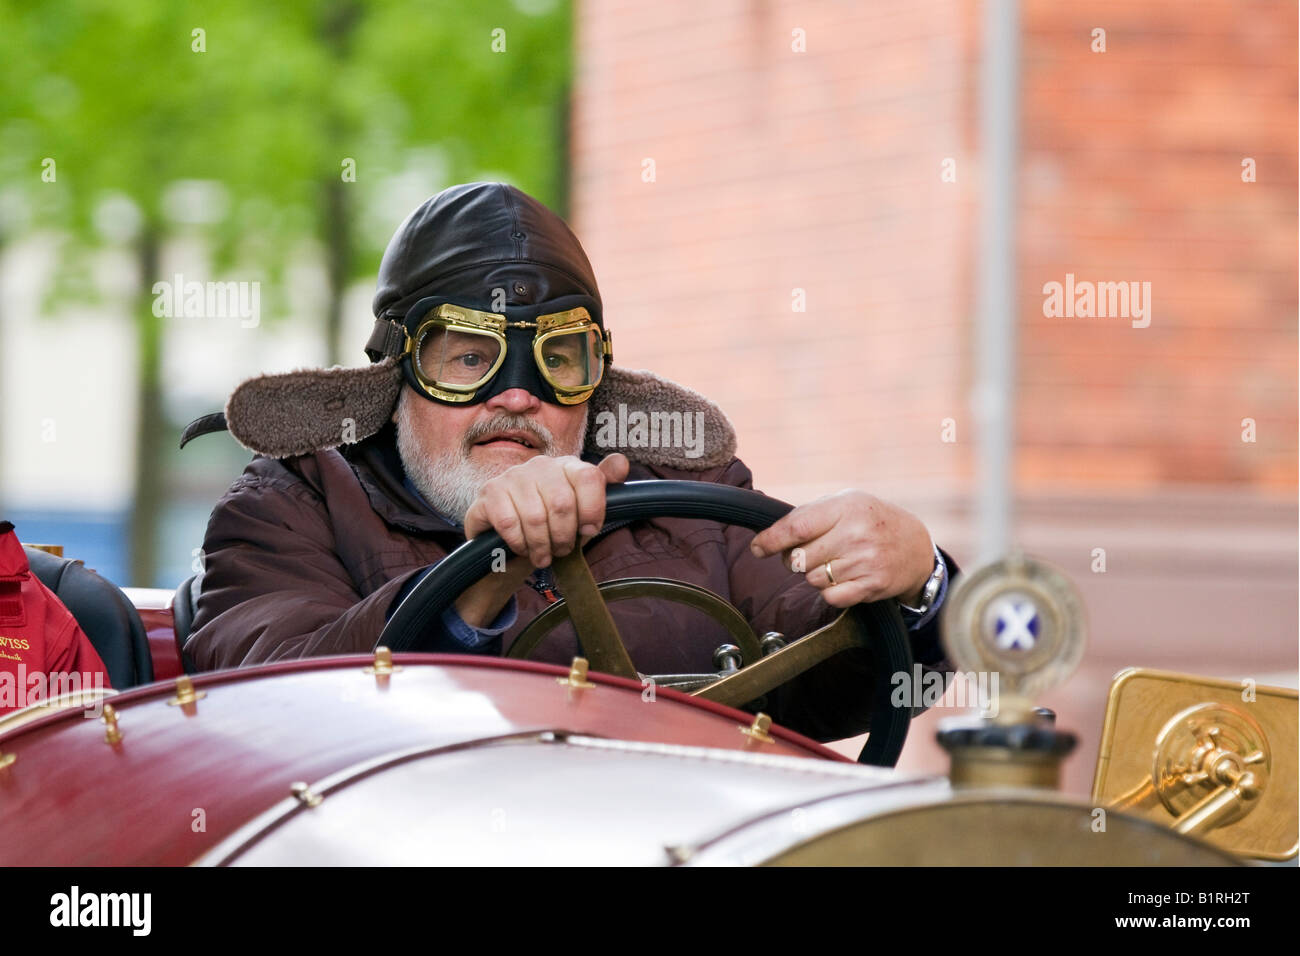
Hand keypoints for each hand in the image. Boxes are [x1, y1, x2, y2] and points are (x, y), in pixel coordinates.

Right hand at [463, 453, 629, 568]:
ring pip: (536, 517)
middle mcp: (540, 465)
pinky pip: (509, 523)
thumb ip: (603, 487)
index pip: (589, 477)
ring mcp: (513, 476)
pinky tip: (522, 548)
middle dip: (565, 536)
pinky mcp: (490, 492)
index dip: (592, 510)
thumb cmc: (551, 526)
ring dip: (541, 545)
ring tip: (543, 555)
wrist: (509, 541)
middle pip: (562, 503)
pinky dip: (519, 544)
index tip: (589, 530)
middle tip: (562, 549)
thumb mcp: (582, 512)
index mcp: (567, 466)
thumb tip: (621, 463)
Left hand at [748, 489, 933, 608]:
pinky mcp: (871, 586)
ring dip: (815, 575)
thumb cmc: (871, 521)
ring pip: (812, 580)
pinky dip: (830, 591)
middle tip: (808, 554)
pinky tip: (844, 577)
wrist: (916, 547)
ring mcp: (865, 561)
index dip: (771, 540)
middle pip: (799, 559)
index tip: (758, 548)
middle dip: (794, 560)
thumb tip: (768, 534)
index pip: (796, 528)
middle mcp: (855, 534)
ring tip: (835, 562)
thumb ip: (810, 515)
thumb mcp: (846, 503)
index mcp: (845, 508)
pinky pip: (830, 597)